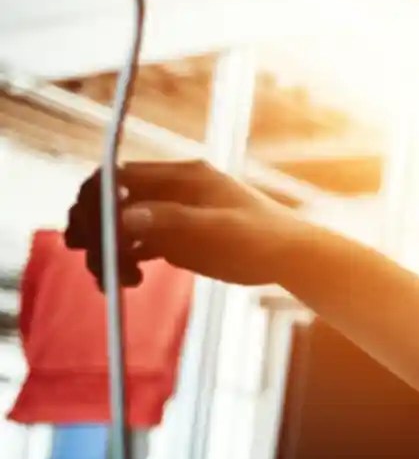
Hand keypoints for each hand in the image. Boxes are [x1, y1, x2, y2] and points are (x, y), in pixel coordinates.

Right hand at [65, 161, 315, 285]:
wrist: (290, 257)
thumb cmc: (264, 236)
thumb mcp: (221, 228)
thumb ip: (175, 221)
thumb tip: (126, 218)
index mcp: (183, 175)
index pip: (121, 176)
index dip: (96, 198)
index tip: (88, 228)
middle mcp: (170, 191)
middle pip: (112, 202)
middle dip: (94, 228)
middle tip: (92, 258)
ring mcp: (169, 216)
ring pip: (118, 228)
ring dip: (106, 252)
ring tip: (114, 280)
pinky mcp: (173, 240)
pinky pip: (133, 248)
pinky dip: (122, 264)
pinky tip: (129, 282)